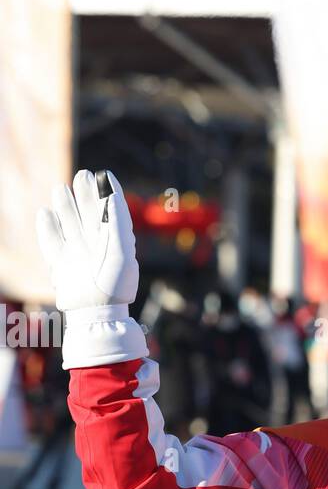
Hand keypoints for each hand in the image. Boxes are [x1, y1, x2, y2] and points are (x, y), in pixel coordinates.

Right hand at [36, 170, 138, 312]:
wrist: (95, 313)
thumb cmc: (114, 284)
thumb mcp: (121, 251)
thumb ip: (117, 222)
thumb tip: (112, 195)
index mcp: (115, 242)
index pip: (110, 211)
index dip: (105, 193)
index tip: (103, 175)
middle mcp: (96, 246)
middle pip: (88, 213)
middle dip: (84, 194)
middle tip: (82, 176)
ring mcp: (77, 253)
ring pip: (69, 222)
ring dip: (65, 205)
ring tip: (61, 189)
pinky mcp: (60, 263)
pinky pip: (51, 240)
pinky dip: (47, 226)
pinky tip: (45, 212)